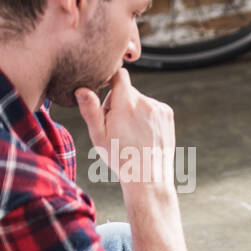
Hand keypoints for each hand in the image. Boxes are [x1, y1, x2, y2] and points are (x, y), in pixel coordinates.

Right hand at [76, 68, 176, 187]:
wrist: (148, 176)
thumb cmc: (120, 157)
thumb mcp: (98, 136)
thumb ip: (90, 110)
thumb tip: (82, 89)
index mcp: (126, 104)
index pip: (118, 74)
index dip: (110, 79)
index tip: (105, 88)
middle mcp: (145, 102)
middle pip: (126, 90)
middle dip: (118, 101)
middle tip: (115, 124)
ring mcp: (159, 108)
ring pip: (139, 100)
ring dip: (133, 109)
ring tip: (130, 132)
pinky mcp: (168, 114)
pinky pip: (152, 107)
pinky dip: (146, 115)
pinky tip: (142, 133)